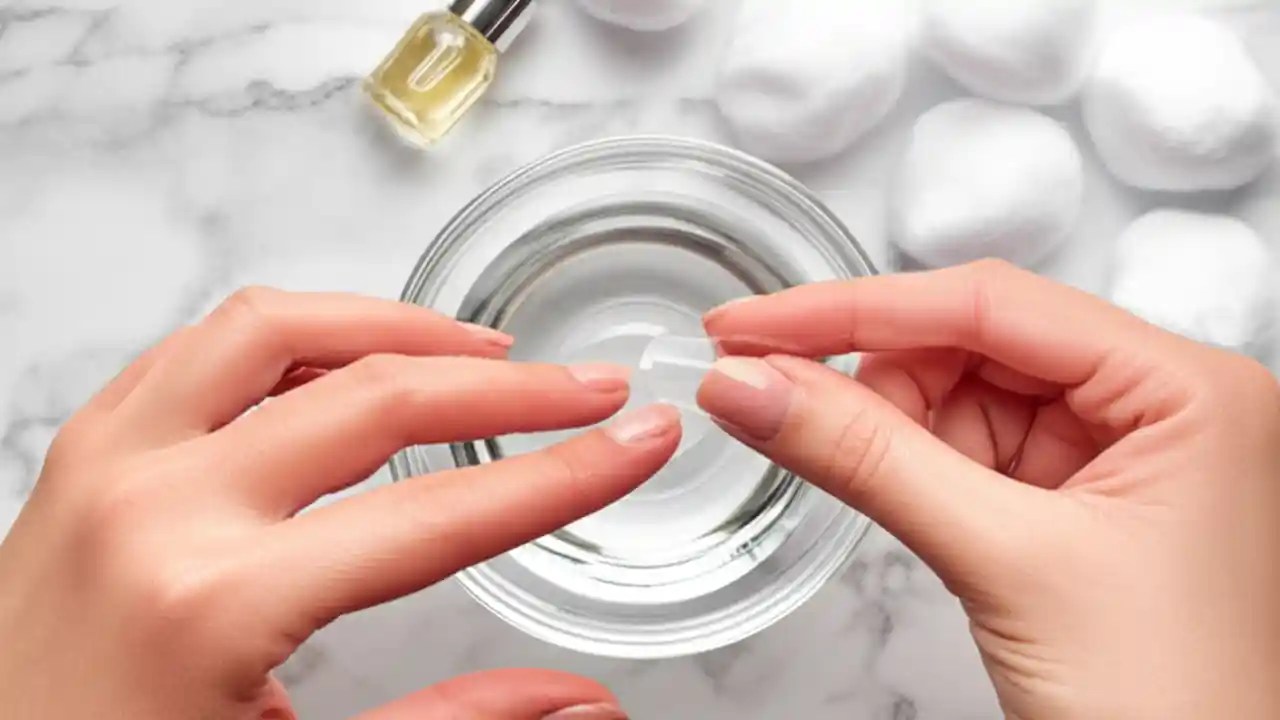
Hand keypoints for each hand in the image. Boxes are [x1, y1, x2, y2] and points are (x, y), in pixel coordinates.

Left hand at [0, 288, 674, 719]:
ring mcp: (105, 468)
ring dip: (395, 326)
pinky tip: (343, 356)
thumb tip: (580, 704)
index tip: (635, 440)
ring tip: (481, 350)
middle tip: (589, 388)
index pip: (438, 515)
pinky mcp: (80, 458)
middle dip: (507, 387)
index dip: (559, 476)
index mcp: (215, 606)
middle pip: (373, 397)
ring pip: (275, 331)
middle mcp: (157, 512)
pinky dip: (290, 334)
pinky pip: (195, 350)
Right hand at [697, 260, 1279, 719]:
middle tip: (769, 395)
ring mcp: (1111, 455)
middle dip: (871, 375)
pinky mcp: (1067, 504)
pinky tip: (879, 484)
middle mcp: (1154, 405)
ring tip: (837, 462)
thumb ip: (869, 459)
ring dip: (886, 427)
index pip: (992, 305)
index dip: (857, 308)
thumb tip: (752, 386)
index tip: (753, 323)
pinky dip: (907, 465)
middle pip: (972, 344)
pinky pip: (963, 452)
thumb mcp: (1005, 563)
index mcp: (1185, 390)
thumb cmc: (1169, 705)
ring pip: (959, 397)